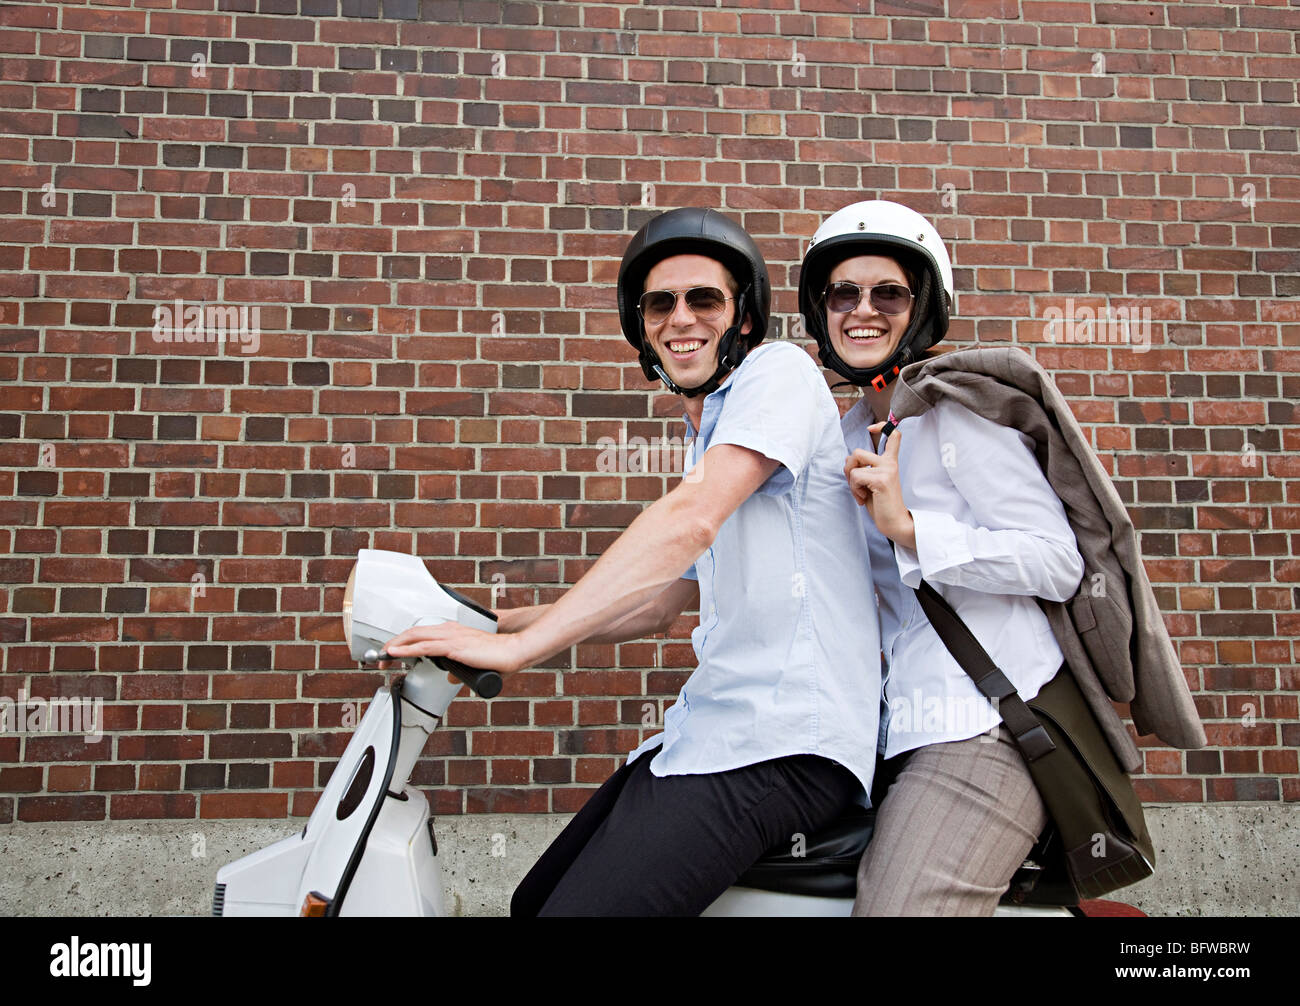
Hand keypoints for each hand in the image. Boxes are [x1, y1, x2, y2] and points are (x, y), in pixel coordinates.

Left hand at [377, 622, 531, 676]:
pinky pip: (424, 647)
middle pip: (415, 632)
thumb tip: (449, 677)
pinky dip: (407, 649)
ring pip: (416, 636)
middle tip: (382, 653)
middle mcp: (450, 630)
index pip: (424, 633)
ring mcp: (451, 636)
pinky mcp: (453, 646)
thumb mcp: (473, 663)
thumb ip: (459, 668)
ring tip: (383, 652)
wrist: (514, 652)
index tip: (393, 651)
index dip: (406, 641)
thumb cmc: (499, 656)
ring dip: (396, 644)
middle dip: (395, 641)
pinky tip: (395, 652)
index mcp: (454, 632)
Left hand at [844, 422, 916, 549]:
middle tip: (856, 485)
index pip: (892, 435)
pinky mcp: (881, 480)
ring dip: (851, 482)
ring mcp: (887, 470)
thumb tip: (848, 458)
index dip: (881, 426)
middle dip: (848, 469)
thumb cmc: (881, 503)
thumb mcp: (871, 482)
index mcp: (890, 462)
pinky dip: (854, 489)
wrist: (894, 522)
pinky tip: (864, 498)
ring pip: (853, 466)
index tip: (870, 429)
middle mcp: (890, 463)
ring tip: (861, 493)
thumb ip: (863, 468)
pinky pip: (855, 477)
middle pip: (857, 452)